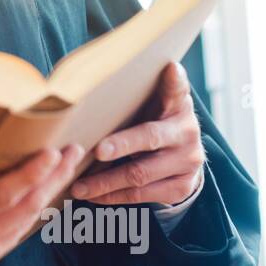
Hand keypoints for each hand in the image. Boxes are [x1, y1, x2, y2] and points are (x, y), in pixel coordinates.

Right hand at [0, 143, 85, 265]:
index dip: (27, 177)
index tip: (49, 155)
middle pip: (22, 209)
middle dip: (51, 179)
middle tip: (73, 150)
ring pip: (24, 224)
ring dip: (48, 196)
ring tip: (68, 168)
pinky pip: (15, 237)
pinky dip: (34, 216)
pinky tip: (45, 200)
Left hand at [71, 61, 205, 205]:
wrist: (184, 156)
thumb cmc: (155, 121)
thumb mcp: (154, 103)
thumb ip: (143, 90)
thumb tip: (105, 70)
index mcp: (178, 106)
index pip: (177, 89)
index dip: (173, 80)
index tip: (170, 68)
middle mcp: (188, 133)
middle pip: (150, 138)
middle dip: (121, 145)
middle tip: (96, 151)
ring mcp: (188, 162)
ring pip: (140, 174)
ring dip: (105, 182)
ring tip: (78, 186)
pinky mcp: (182, 187)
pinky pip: (141, 195)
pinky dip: (114, 197)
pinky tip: (93, 197)